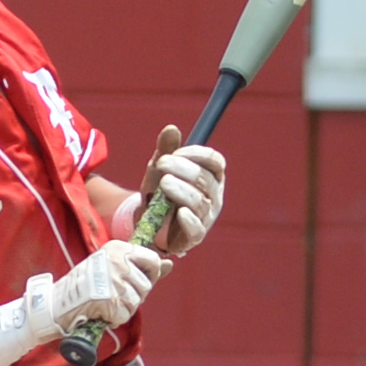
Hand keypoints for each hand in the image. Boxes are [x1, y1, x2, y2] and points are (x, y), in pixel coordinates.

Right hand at [44, 240, 169, 331]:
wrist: (57, 302)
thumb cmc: (85, 285)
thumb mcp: (113, 267)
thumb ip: (142, 266)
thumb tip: (170, 264)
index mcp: (119, 248)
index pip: (153, 260)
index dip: (149, 275)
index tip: (134, 281)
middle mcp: (119, 261)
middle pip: (146, 285)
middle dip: (133, 295)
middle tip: (112, 294)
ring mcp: (115, 280)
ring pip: (137, 301)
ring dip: (123, 308)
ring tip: (104, 302)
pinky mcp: (111, 299)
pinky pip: (125, 315)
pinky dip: (115, 318)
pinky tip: (101, 312)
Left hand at [137, 124, 225, 254]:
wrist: (149, 224)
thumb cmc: (160, 193)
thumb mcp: (159, 169)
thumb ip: (166, 150)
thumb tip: (171, 128)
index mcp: (211, 177)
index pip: (215, 162)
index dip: (198, 154)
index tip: (177, 151)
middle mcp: (214, 196)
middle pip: (205, 180)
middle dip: (183, 169)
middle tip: (161, 163)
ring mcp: (206, 217)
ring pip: (199, 202)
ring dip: (181, 191)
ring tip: (164, 183)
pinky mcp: (195, 236)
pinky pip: (196, 228)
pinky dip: (188, 220)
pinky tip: (179, 212)